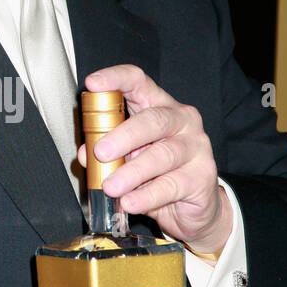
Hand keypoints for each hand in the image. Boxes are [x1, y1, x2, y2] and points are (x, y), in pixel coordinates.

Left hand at [80, 64, 231, 255]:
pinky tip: (130, 202)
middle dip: (123, 135)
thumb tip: (84, 154)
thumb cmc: (158, 173)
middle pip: (153, 120)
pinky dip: (146, 195)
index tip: (93, 84)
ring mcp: (196, 148)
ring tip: (111, 186)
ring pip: (162, 155)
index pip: (139, 82)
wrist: (194, 207)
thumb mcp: (129, 158)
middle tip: (100, 152)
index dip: (116, 79)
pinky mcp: (202, 177)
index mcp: (159, 106)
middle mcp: (182, 121)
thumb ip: (108, 151)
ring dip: (132, 172)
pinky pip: (170, 185)